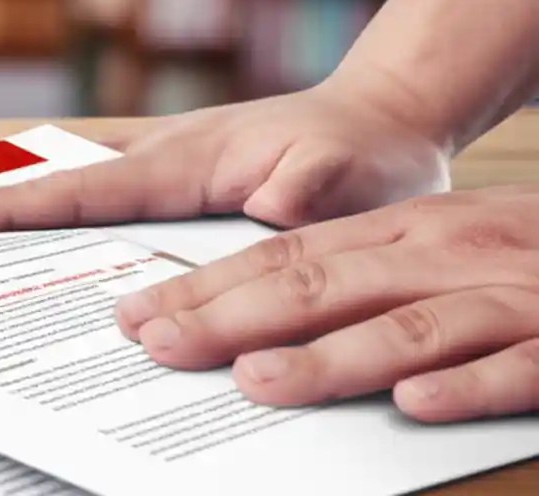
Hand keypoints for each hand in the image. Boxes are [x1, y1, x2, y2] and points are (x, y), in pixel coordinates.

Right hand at [0, 78, 450, 231]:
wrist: (381, 119)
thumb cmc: (368, 156)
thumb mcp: (358, 177)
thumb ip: (311, 189)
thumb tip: (264, 206)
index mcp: (184, 163)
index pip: (82, 191)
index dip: (12, 206)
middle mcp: (160, 157)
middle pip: (54, 183)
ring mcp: (163, 163)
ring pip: (70, 183)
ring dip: (11, 198)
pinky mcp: (173, 175)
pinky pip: (101, 192)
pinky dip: (54, 199)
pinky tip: (32, 226)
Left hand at [114, 187, 538, 421]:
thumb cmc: (521, 259)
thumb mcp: (434, 248)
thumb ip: (355, 277)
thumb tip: (251, 325)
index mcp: (402, 233)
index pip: (285, 258)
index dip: (208, 285)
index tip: (138, 313)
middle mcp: (444, 255)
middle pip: (322, 286)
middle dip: (232, 316)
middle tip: (159, 345)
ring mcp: (509, 297)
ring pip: (409, 327)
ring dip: (331, 356)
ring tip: (258, 380)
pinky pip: (519, 365)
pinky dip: (470, 383)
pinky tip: (419, 405)